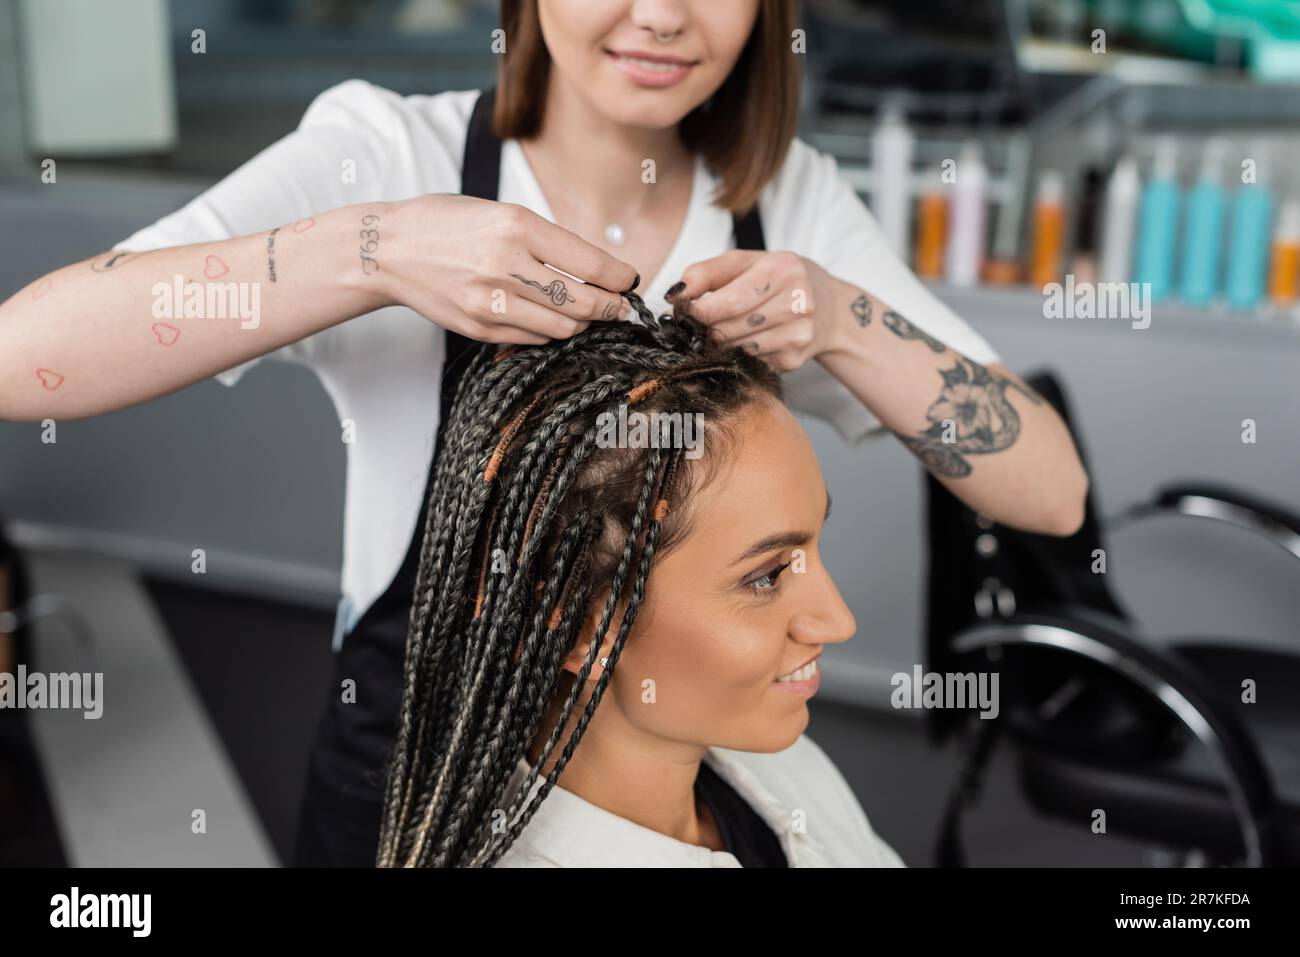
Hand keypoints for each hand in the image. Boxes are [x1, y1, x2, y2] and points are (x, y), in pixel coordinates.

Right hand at [379, 194, 637, 344]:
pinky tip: (548, 318)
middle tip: (621, 308)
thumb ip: (548, 241)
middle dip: (612, 308)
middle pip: (585, 302)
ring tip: (585, 312)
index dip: (621, 278)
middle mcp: (506, 264)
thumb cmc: (450, 224)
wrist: (389, 250)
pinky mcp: (480, 328)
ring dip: (582, 322)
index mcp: (517, 226)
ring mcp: (491, 301)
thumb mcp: (502, 213)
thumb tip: (601, 270)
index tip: (630, 281)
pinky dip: (550, 331)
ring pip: (564, 327)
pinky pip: (535, 339)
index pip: (591, 263)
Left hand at [670, 250, 849, 371]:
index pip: (728, 301)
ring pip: (737, 350)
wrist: (830, 307)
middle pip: (729, 329)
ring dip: (721, 344)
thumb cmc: (778, 279)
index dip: (698, 311)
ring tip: (725, 330)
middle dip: (707, 329)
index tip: (684, 312)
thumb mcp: (746, 263)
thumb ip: (706, 273)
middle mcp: (795, 302)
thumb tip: (674, 296)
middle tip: (700, 325)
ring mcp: (798, 334)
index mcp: (781, 271)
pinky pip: (749, 363)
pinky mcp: (794, 359)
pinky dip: (739, 355)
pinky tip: (747, 341)